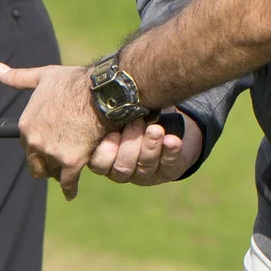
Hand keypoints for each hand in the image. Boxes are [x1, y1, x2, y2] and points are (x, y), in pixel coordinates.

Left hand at [0, 60, 108, 200]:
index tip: (45, 147)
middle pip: (35, 163)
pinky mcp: (71, 162)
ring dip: (58, 173)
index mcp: (26, 124)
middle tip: (54, 165)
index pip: (26, 145)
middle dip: (43, 165)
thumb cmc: (73, 82)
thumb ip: (17, 77)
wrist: (100, 92)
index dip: (37, 147)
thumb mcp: (42, 76)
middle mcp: (34, 141)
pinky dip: (69, 190)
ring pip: (52, 172)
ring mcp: (52, 153)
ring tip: (65, 174)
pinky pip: (67, 183)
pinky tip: (70, 193)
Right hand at [86, 113, 200, 185]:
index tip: (113, 133)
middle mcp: (122, 170)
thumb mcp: (119, 111)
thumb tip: (107, 96)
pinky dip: (171, 151)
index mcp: (104, 157)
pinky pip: (169, 165)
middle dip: (130, 145)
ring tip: (156, 129)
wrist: (164, 123)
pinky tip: (172, 140)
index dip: (105, 151)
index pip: (98, 163)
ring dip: (150, 146)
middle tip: (137, 122)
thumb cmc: (132, 114)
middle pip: (122, 167)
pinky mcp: (168, 172)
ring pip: (145, 167)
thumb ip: (110, 111)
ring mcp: (145, 174)